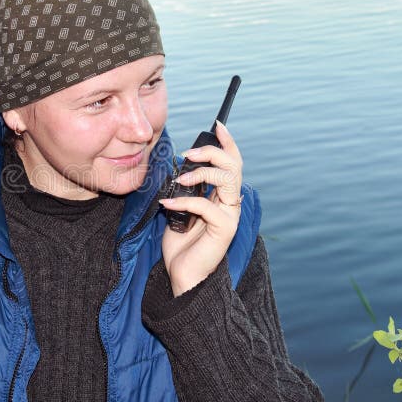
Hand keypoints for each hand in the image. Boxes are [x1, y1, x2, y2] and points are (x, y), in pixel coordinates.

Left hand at [159, 121, 242, 295]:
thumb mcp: (180, 208)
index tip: (217, 126)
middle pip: (234, 166)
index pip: (232, 163)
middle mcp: (230, 203)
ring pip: (227, 180)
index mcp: (222, 195)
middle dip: (212, 153)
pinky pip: (206, 205)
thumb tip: (177, 168)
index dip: (228, 143)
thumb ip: (184, 189)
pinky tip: (168, 204)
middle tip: (188, 154)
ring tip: (180, 180)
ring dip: (202, 173)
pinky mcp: (224, 229)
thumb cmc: (181, 243)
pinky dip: (184, 201)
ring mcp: (229, 216)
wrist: (183, 275)